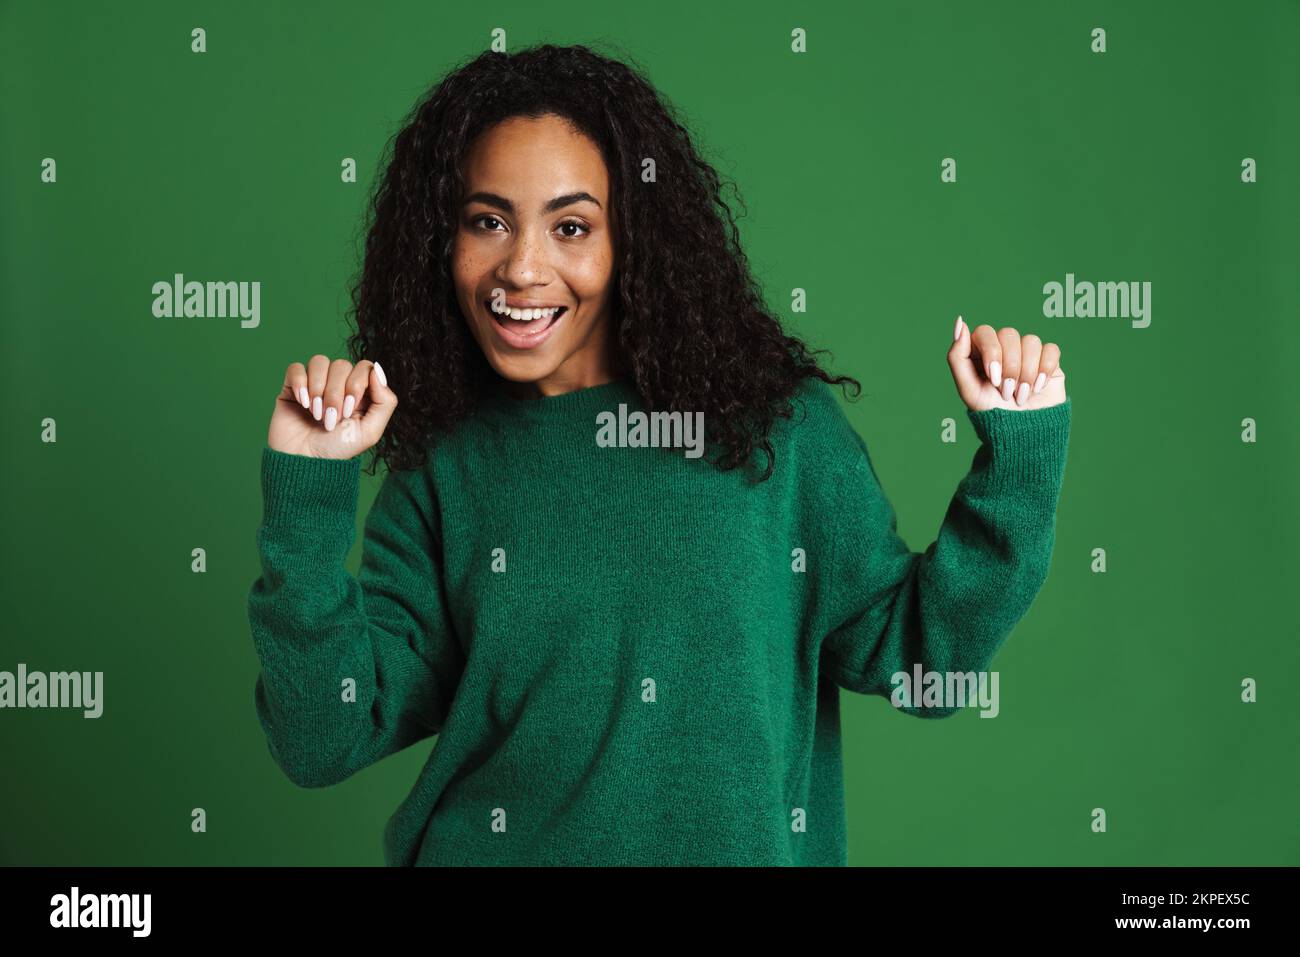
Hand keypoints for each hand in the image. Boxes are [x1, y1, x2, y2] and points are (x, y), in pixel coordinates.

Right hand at [267, 355, 395, 458]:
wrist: (303, 461)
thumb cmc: (337, 449)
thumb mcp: (370, 431)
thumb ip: (385, 401)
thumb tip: (378, 370)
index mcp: (360, 392)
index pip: (365, 367)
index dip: (357, 383)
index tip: (349, 409)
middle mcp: (339, 384)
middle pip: (341, 364)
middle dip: (336, 393)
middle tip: (331, 418)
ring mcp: (315, 383)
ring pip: (319, 362)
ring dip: (318, 389)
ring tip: (316, 414)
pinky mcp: (293, 386)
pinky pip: (296, 368)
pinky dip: (300, 384)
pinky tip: (302, 404)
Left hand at [947, 316, 1066, 411]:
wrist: (1022, 433)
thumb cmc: (992, 412)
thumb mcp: (968, 389)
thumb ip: (957, 356)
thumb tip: (960, 321)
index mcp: (981, 351)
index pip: (985, 332)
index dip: (992, 352)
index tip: (993, 379)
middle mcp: (1004, 347)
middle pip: (1009, 334)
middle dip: (1009, 367)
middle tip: (1007, 392)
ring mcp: (1026, 352)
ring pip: (1031, 341)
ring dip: (1026, 373)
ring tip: (1022, 396)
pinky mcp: (1048, 360)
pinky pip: (1051, 349)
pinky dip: (1045, 370)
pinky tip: (1038, 388)